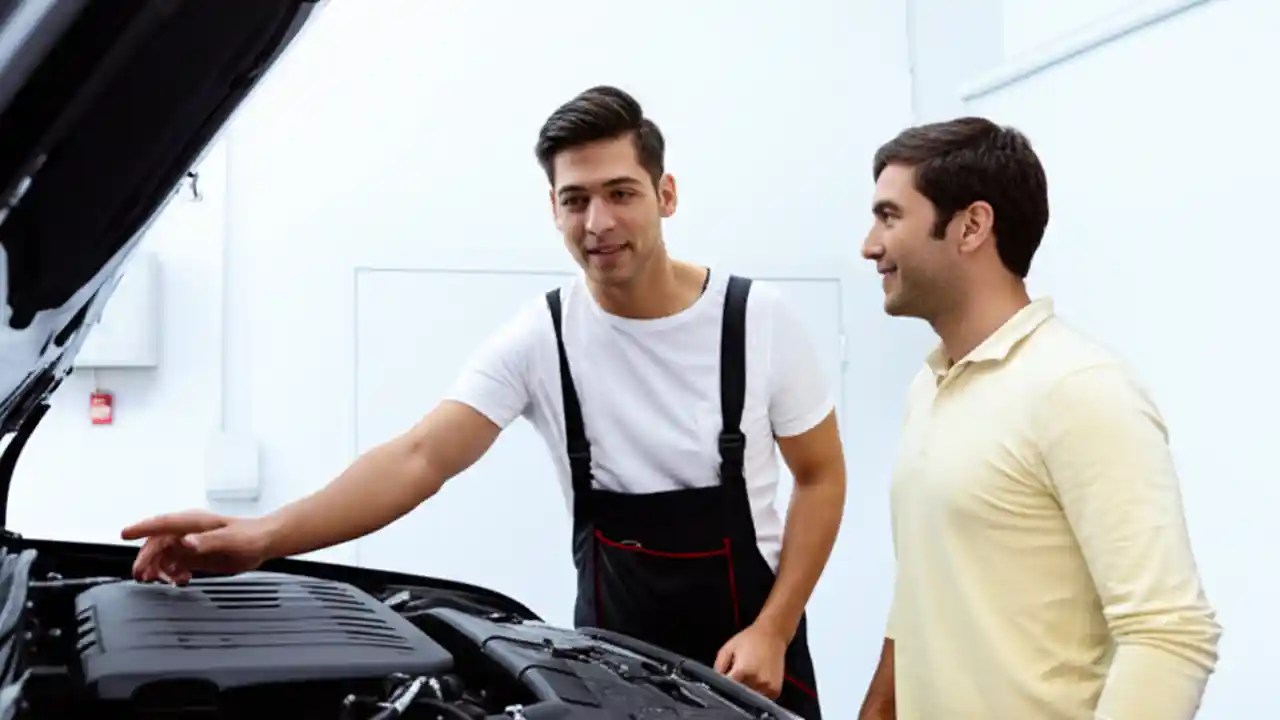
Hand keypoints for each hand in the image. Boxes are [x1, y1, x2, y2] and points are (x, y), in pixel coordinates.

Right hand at [121, 509, 275, 584]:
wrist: (265, 542)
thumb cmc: (251, 536)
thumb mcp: (230, 540)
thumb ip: (206, 541)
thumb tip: (183, 542)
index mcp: (194, 522)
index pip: (162, 524)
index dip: (142, 528)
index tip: (124, 534)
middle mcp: (188, 531)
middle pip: (158, 543)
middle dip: (146, 558)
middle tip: (141, 576)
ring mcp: (191, 543)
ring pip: (164, 555)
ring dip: (158, 568)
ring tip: (159, 581)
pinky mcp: (195, 555)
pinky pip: (175, 564)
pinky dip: (172, 574)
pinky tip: (179, 581)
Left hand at [714, 621, 788, 698]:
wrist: (772, 635)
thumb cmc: (749, 639)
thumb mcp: (728, 647)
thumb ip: (719, 665)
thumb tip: (715, 681)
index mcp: (742, 671)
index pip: (728, 688)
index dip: (724, 686)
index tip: (723, 682)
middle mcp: (756, 681)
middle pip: (739, 694)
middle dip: (736, 688)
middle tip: (737, 676)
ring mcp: (767, 687)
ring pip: (751, 698)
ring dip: (748, 691)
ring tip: (749, 676)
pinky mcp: (775, 690)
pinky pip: (763, 698)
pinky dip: (758, 692)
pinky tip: (758, 680)